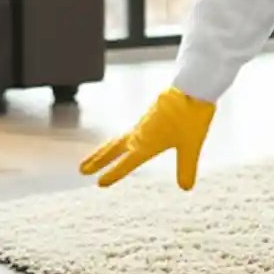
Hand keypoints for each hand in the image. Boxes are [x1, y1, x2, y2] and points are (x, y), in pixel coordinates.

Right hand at [79, 86, 215, 189]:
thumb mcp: (191, 145)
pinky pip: (131, 129)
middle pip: (113, 149)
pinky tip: (128, 138)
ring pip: (119, 138)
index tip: (99, 183)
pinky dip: (121, 137)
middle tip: (81, 170)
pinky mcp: (150, 113)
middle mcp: (140, 133)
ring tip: (96, 157)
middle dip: (98, 161)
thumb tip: (186, 188)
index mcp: (146, 143)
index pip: (126, 163)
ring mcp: (143, 122)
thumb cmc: (192, 116)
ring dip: (105, 149)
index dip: (113, 174)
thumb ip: (186, 167)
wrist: (193, 86)